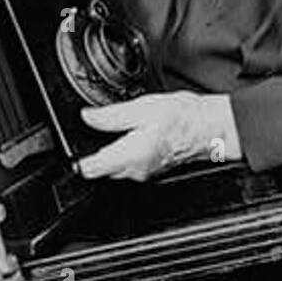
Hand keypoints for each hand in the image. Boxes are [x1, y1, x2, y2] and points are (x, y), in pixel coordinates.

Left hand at [77, 91, 242, 182]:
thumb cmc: (184, 118)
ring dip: (108, 153)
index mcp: (128, 156)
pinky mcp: (151, 169)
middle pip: (99, 169)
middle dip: (92, 152)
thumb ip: (111, 115)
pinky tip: (130, 136)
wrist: (210, 128)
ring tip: (111, 131)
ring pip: (113, 167)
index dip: (76, 158)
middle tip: (91, 129)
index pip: (89, 169)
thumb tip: (88, 116)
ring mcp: (143, 172)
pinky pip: (128, 165)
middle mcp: (134, 170)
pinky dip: (123, 153)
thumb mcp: (142, 108)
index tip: (71, 146)